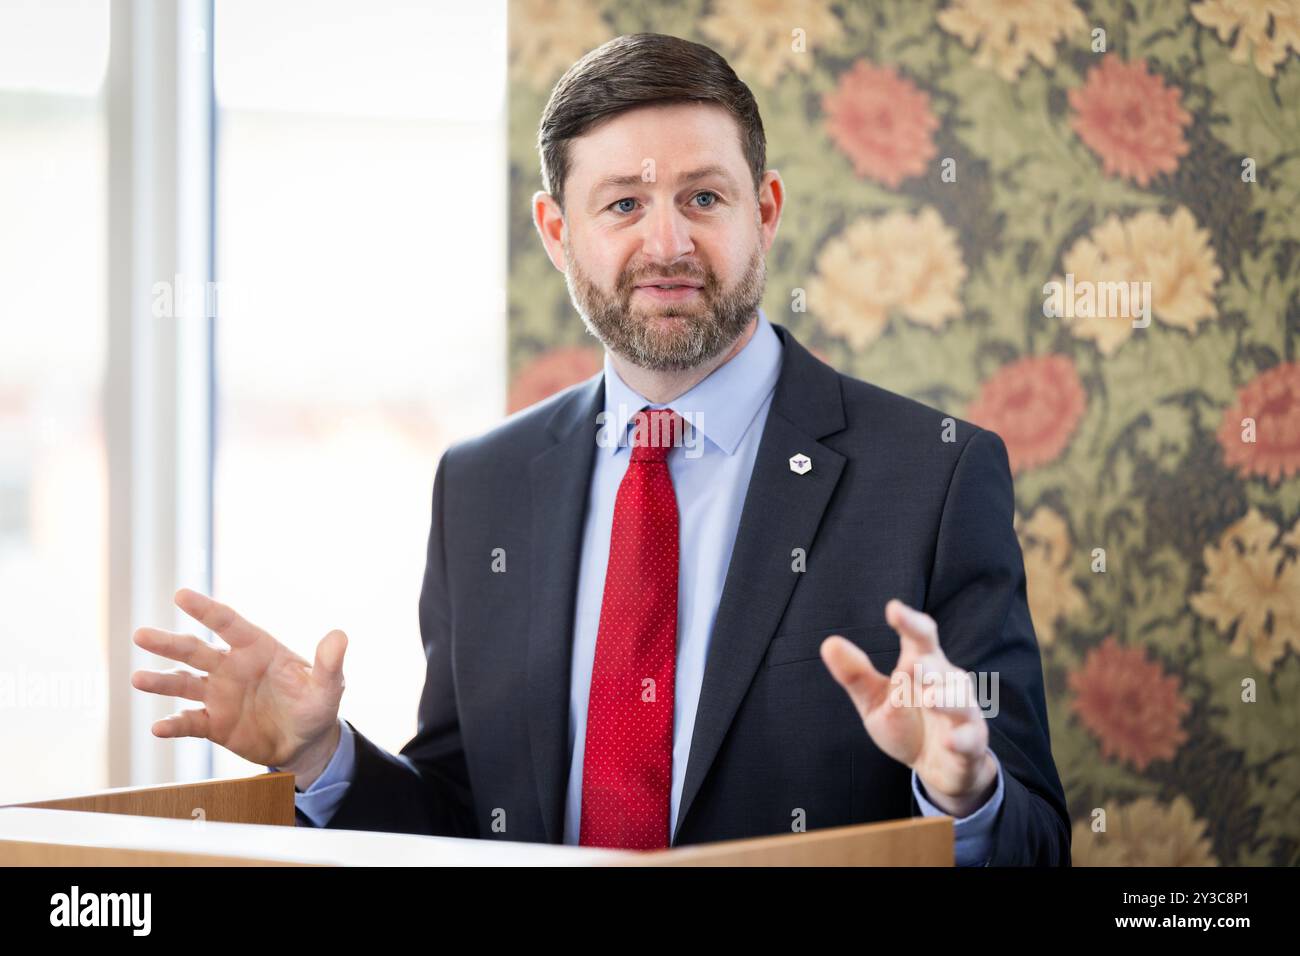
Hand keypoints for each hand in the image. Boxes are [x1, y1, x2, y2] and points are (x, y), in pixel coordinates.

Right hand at [130, 589, 347, 784]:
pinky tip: (159, 728)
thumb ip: (329, 663)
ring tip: (138, 679)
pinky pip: (189, 723)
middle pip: (195, 650)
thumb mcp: (328, 687)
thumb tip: (339, 636)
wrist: (306, 743)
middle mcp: (231, 667)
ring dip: (161, 682)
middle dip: (168, 643)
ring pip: (183, 684)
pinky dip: (174, 725)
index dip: (206, 609)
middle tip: (141, 634)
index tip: (180, 594)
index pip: (228, 623)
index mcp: (257, 648)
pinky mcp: (214, 725)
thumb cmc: (316, 706)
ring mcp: (219, 695)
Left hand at [820, 599, 997, 817]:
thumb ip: (855, 674)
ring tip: (930, 700)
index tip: (893, 609)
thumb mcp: (874, 700)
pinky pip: (970, 738)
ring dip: (948, 700)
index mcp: (921, 665)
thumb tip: (828, 643)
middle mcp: (946, 682)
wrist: (935, 766)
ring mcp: (962, 711)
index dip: (909, 622)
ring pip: (961, 700)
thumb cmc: (905, 722)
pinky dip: (962, 739)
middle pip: (942, 666)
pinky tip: (950, 740)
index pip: (920, 636)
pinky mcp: (970, 741)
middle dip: (930, 665)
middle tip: (914, 665)